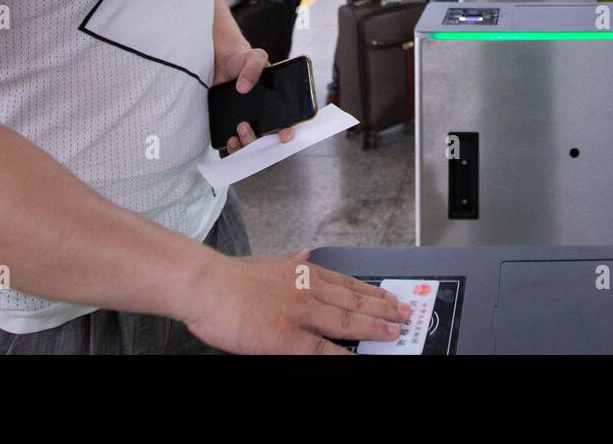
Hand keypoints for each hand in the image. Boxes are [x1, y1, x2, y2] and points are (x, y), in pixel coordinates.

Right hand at [182, 250, 410, 353]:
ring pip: (346, 320)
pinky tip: (358, 357)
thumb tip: (304, 253)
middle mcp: (308, 289)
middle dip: (384, 309)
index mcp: (303, 273)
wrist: (206, 285)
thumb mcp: (268, 262)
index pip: (348, 283)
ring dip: (374, 326)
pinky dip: (342, 354)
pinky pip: (321, 349)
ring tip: (395, 332)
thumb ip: (291, 262)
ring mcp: (299, 312)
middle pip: (354, 300)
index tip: (392, 298)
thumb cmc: (231, 278)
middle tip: (406, 315)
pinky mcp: (285, 337)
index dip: (374, 292)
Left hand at [213, 44, 293, 149]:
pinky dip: (233, 147)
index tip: (283, 135)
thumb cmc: (244, 60)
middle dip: (257, 139)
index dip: (287, 131)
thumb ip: (254, 68)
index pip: (287, 122)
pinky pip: (235, 145)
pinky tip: (229, 139)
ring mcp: (249, 123)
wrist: (221, 63)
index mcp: (277, 102)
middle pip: (267, 139)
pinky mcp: (231, 127)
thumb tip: (243, 87)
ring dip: (246, 144)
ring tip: (237, 131)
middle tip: (245, 126)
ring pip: (252, 145)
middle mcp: (264, 117)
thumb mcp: (254, 57)